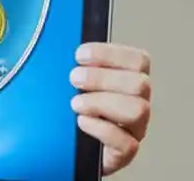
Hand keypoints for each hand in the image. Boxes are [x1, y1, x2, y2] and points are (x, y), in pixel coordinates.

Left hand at [70, 42, 151, 174]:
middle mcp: (136, 103)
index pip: (138, 59)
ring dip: (102, 102)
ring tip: (75, 103)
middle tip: (74, 79)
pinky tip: (81, 122)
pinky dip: (102, 129)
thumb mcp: (65, 81)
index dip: (110, 54)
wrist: (61, 147)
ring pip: (138, 110)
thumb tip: (53, 41)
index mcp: (126, 80)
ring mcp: (133, 129)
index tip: (79, 55)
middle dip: (102, 77)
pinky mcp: (124, 153)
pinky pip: (127, 143)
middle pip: (140, 83)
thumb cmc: (65, 110)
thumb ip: (69, 64)